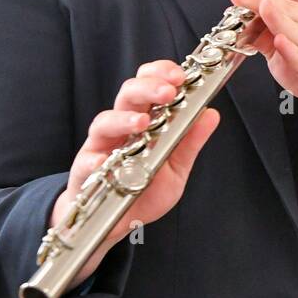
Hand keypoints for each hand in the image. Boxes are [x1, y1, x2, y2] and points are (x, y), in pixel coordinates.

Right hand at [53, 60, 220, 286]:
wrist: (117, 223)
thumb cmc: (145, 190)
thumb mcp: (176, 167)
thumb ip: (190, 142)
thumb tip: (211, 114)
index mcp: (144, 120)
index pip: (149, 84)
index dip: (161, 73)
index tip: (180, 75)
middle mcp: (121, 127)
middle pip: (128, 95)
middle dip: (148, 88)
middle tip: (168, 92)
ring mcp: (102, 146)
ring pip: (105, 121)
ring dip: (124, 119)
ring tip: (141, 124)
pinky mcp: (85, 171)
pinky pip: (87, 162)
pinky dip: (95, 160)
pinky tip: (106, 163)